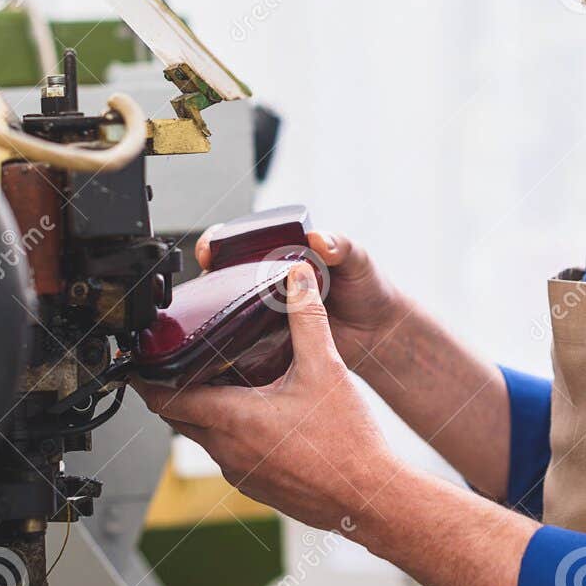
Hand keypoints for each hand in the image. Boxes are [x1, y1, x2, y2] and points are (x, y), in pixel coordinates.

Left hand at [133, 264, 401, 533]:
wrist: (369, 497)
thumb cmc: (347, 443)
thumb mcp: (325, 368)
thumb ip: (307, 318)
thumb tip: (299, 278)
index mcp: (232, 419)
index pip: (164, 400)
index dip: (146, 380)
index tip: (138, 364)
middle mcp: (227, 450)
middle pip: (180, 417)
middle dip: (177, 390)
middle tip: (185, 362)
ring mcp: (241, 472)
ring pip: (207, 436)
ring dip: (208, 411)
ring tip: (228, 381)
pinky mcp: (258, 486)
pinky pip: (231, 454)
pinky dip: (233, 432)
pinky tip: (263, 415)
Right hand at [195, 226, 404, 377]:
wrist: (379, 333)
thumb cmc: (369, 287)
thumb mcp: (357, 258)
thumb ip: (340, 245)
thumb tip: (319, 240)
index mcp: (284, 250)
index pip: (240, 238)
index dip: (219, 241)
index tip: (212, 249)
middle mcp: (269, 278)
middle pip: (225, 274)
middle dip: (208, 277)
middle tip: (205, 283)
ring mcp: (267, 310)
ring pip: (229, 307)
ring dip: (214, 312)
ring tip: (207, 317)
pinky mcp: (271, 340)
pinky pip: (245, 340)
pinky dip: (231, 342)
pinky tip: (224, 347)